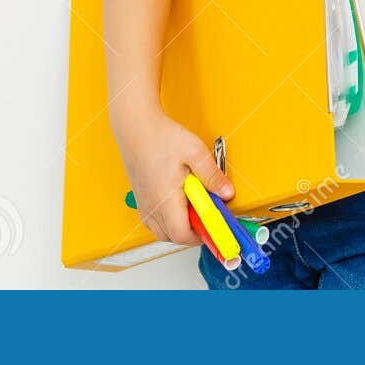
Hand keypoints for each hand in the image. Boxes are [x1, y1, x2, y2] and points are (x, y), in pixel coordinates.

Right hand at [113, 108, 234, 246]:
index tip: (215, 227)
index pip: (182, 234)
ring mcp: (144, 204)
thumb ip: (212, 176)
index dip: (201, 236)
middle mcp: (151, 206)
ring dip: (179, 227)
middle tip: (207, 216)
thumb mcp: (195, 152)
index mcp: (165, 199)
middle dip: (193, 232)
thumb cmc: (161, 137)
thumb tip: (227, 193)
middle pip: (172, 237)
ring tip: (193, 207)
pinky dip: (168, 220)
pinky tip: (178, 203)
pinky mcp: (140, 199)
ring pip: (161, 232)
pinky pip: (154, 222)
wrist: (136, 127)